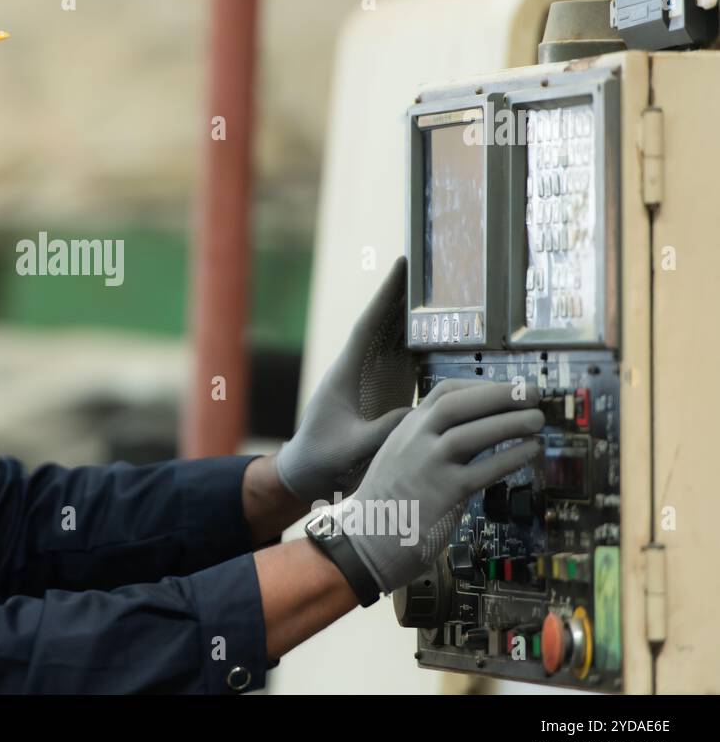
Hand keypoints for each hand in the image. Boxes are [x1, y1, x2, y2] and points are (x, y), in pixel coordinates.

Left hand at [274, 257, 415, 505]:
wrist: (305, 475)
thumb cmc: (321, 462)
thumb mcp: (352, 448)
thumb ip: (383, 431)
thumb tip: (420, 414)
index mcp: (345, 375)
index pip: (368, 327)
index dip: (385, 297)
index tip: (400, 266)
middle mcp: (357, 371)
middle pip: (384, 326)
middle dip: (404, 296)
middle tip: (427, 267)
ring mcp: (368, 382)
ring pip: (393, 341)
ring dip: (413, 317)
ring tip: (437, 291)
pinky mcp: (378, 395)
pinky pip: (401, 363)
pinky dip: (418, 345)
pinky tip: (437, 335)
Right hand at [342, 379, 543, 593]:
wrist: (365, 539)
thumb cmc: (385, 502)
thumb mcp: (399, 457)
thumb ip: (428, 442)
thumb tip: (472, 434)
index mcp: (406, 429)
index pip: (444, 393)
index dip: (480, 387)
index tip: (505, 390)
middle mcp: (415, 440)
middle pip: (459, 405)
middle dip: (500, 394)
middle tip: (534, 393)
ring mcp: (428, 465)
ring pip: (473, 433)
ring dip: (511, 423)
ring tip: (539, 420)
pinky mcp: (444, 493)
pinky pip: (484, 470)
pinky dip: (511, 457)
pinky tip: (530, 452)